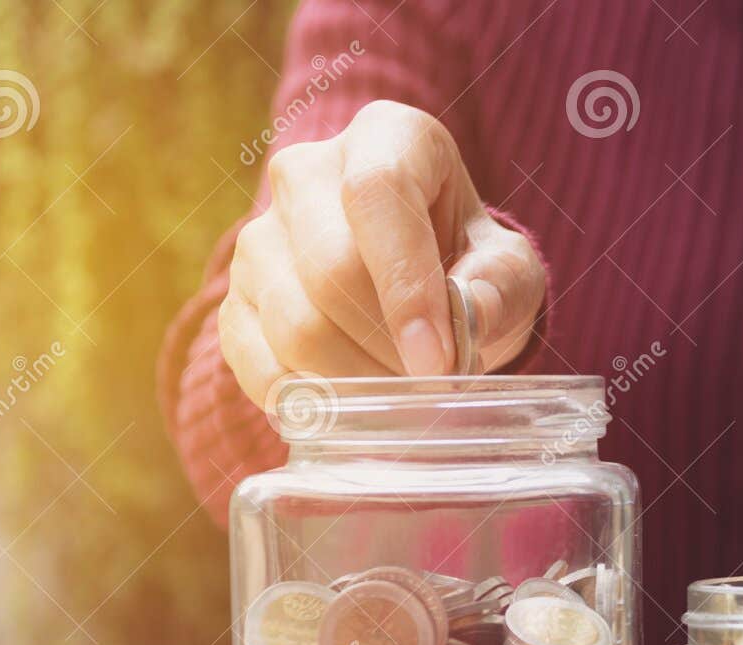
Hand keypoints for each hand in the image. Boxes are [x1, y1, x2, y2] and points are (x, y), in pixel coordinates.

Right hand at [219, 100, 546, 403]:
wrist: (416, 289)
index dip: (406, 286)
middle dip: (389, 348)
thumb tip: (470, 315)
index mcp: (386, 139)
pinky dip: (312, 401)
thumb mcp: (508, 269)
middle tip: (433, 386)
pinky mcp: (234, 300)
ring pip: (294, 324)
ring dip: (358, 382)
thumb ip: (500, 287)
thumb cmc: (468, 266)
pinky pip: (260, 363)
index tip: (438, 359)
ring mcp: (259, 236)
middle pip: (330, 271)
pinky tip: (355, 407)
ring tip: (404, 396)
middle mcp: (305, 172)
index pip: (376, 196)